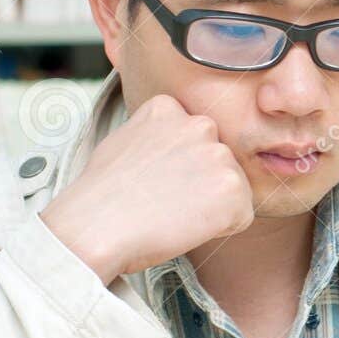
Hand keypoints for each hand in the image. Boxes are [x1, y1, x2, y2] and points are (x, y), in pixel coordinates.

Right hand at [40, 93, 253, 283]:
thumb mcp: (123, 141)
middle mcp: (199, 123)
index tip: (154, 181)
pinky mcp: (233, 187)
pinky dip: (221, 229)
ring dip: (212, 207)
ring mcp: (219, 154)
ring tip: (173, 214)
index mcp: (169, 108)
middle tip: (164, 202)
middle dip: (200, 185)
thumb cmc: (101, 195)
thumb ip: (157, 136)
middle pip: (217, 162)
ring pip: (232, 188)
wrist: (97, 225)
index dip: (178, 169)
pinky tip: (187, 226)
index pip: (194, 140)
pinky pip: (241, 216)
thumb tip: (172, 150)